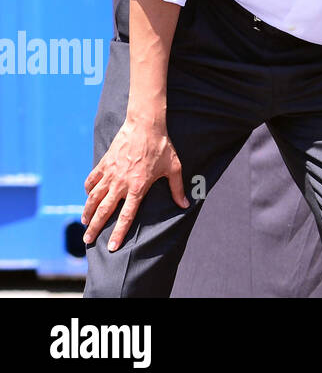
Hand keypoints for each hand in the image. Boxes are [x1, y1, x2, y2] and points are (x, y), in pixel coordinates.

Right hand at [82, 112, 187, 251]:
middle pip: (104, 211)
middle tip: (87, 241)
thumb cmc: (162, 146)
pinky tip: (87, 197)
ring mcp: (111, 173)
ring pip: (94, 198)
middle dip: (95, 228)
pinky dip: (88, 189)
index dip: (118, 233)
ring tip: (84, 223)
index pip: (126, 216)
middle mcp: (121, 183)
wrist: (146, 125)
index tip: (111, 247)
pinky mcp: (104, 163)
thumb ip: (177, 188)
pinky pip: (92, 180)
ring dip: (88, 212)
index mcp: (138, 187)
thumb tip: (185, 204)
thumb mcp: (174, 167)